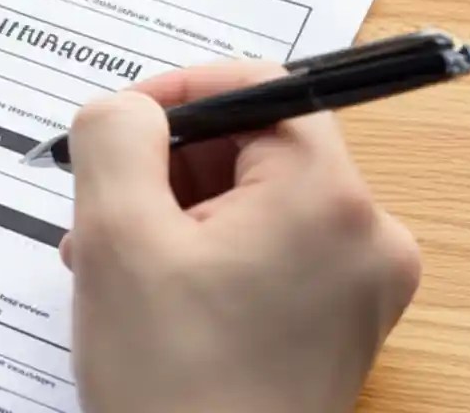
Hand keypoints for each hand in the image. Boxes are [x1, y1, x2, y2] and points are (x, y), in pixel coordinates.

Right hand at [61, 62, 421, 412]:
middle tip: (104, 211)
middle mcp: (365, 236)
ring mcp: (358, 285)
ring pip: (254, 200)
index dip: (179, 92)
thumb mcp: (116, 237)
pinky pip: (268, 251)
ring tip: (116, 262)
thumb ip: (114, 135)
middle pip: (255, 145)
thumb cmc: (173, 389)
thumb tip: (127, 107)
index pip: (258, 87)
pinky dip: (207, 253)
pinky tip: (152, 290)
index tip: (120, 126)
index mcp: (327, 199)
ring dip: (177, 211)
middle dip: (168, 166)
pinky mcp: (338, 323)